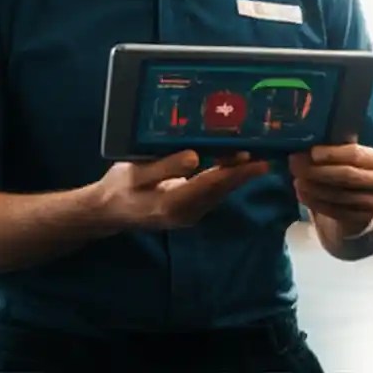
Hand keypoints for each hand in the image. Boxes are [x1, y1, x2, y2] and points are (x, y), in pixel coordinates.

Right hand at [96, 150, 269, 230]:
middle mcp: (185, 213)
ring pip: (218, 194)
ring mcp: (188, 215)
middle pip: (220, 191)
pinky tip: (233, 166)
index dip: (235, 172)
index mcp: (172, 203)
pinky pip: (211, 195)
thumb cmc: (117, 189)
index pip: (210, 185)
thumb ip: (164, 165)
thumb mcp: (134, 173)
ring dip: (236, 177)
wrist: (106, 213)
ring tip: (256, 158)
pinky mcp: (187, 212)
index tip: (256, 161)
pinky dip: (224, 180)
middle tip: (266, 156)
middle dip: (243, 174)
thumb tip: (195, 157)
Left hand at [289, 144, 372, 237]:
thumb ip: (333, 148)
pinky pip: (336, 211)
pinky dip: (316, 202)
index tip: (311, 152)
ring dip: (313, 187)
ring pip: (339, 195)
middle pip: (346, 175)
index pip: (355, 154)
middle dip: (316, 170)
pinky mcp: (363, 220)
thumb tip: (304, 139)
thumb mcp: (346, 158)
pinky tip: (302, 194)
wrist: (364, 202)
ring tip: (296, 180)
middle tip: (295, 165)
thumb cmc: (350, 172)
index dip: (332, 153)